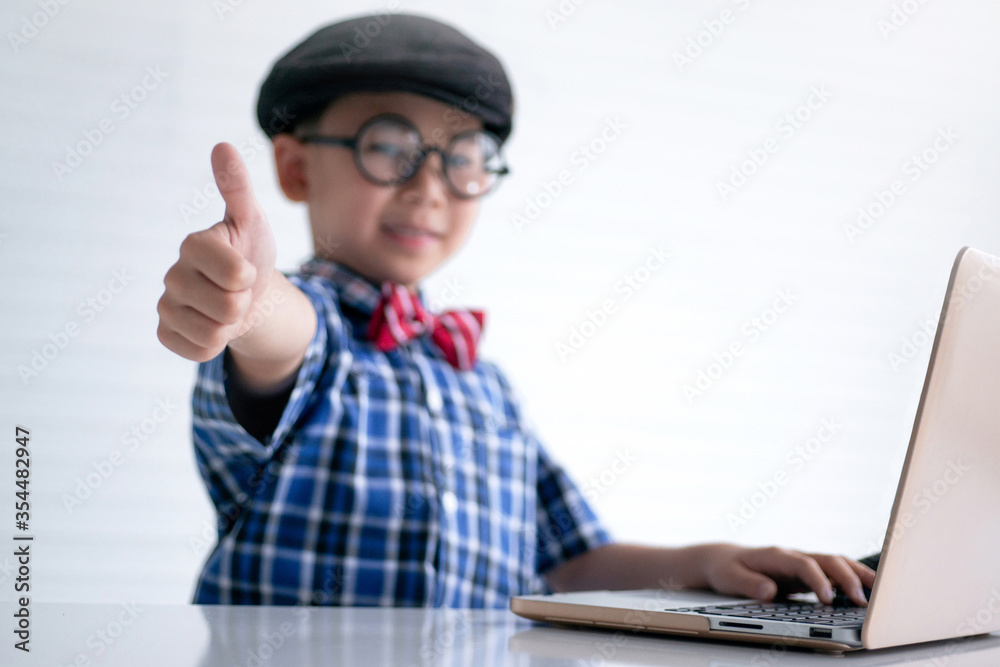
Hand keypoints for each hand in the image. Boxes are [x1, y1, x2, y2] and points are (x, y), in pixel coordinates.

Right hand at [157, 143, 277, 360]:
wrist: (249, 296)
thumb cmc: (251, 253)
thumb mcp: (252, 221)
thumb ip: (237, 187)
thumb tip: (222, 145)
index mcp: (193, 245)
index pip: (235, 274)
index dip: (250, 277)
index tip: (246, 268)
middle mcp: (172, 274)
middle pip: (227, 307)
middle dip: (244, 304)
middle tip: (239, 292)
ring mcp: (166, 306)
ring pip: (214, 333)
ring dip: (232, 326)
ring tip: (228, 308)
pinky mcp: (166, 334)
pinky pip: (199, 351)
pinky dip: (215, 345)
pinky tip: (212, 326)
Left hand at [698, 544, 875, 605]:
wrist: (723, 560)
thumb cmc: (726, 568)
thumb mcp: (729, 578)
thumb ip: (749, 584)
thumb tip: (770, 591)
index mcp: (775, 555)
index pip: (803, 565)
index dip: (818, 580)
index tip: (828, 599)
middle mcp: (793, 556)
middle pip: (827, 560)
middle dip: (848, 578)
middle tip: (863, 601)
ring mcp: (802, 562)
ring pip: (836, 563)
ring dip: (858, 576)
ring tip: (880, 593)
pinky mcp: (807, 572)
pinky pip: (835, 573)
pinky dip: (853, 580)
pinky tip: (868, 593)